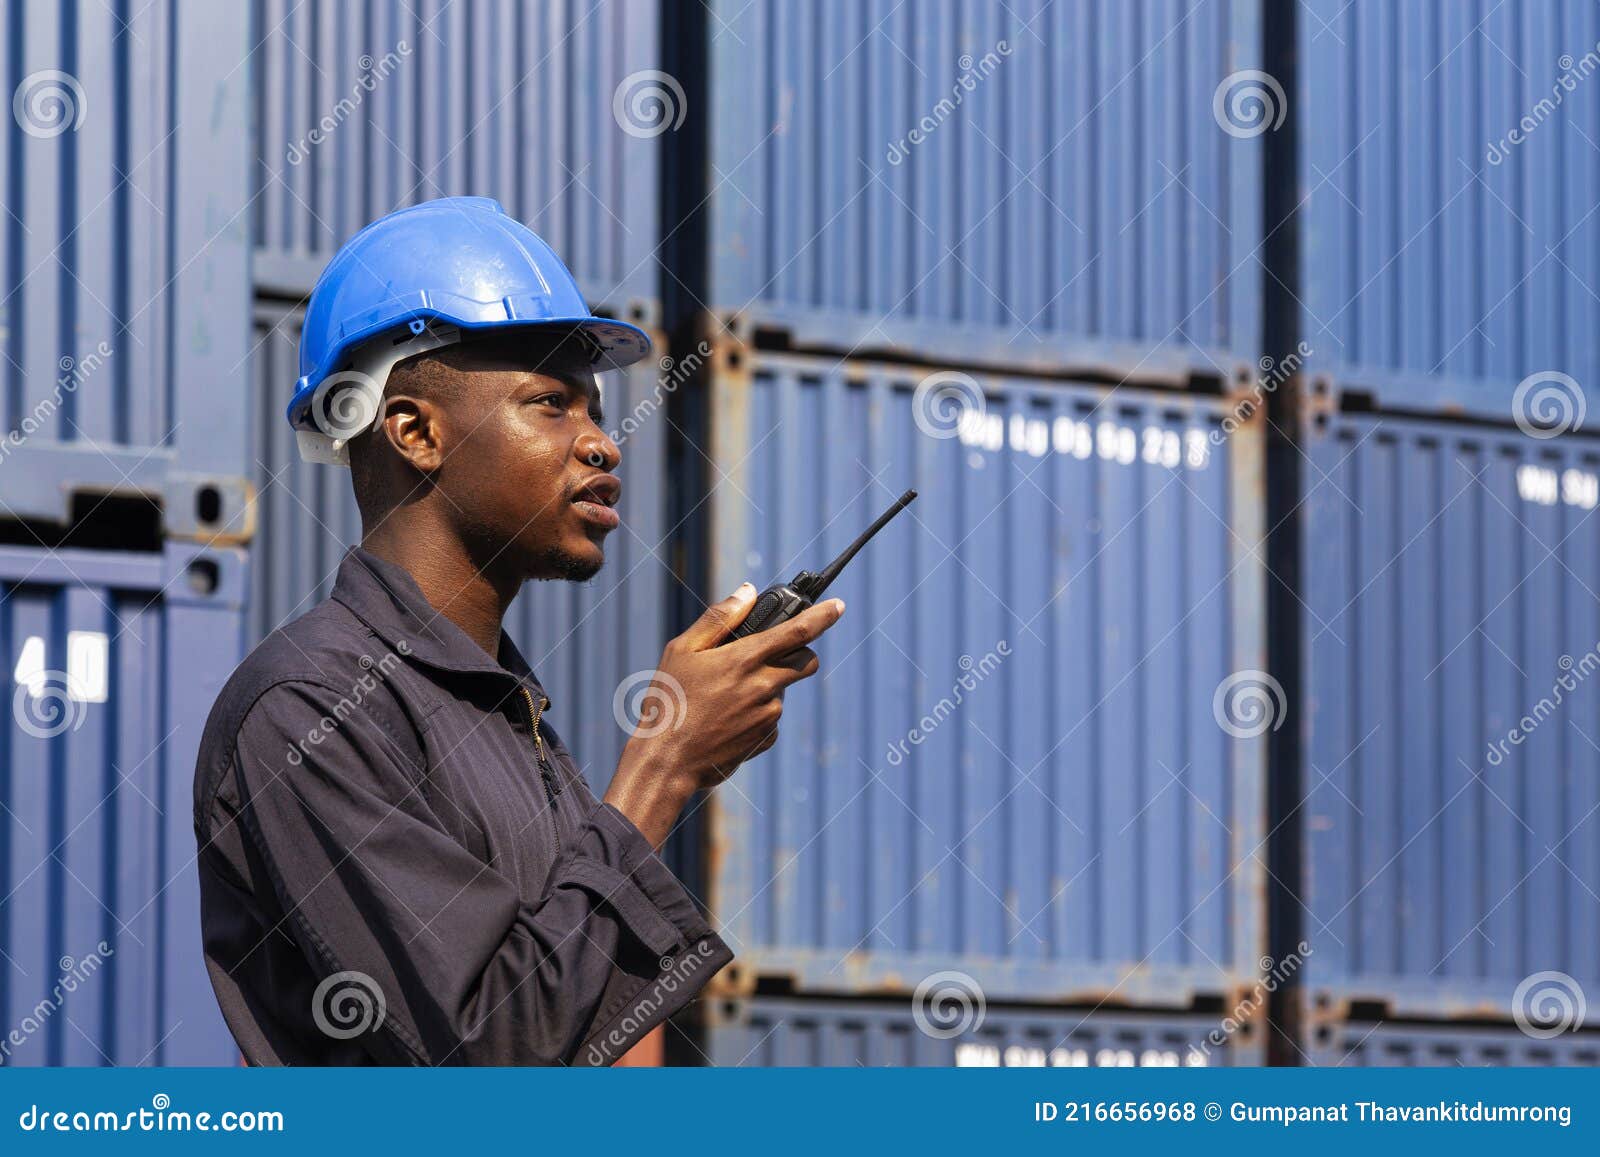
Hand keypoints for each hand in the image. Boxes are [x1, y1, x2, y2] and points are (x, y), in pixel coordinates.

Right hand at [603, 583, 844, 846]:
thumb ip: (719, 618)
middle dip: (799, 654)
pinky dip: (757, 713)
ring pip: (783, 690)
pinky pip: (771, 718)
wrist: (667, 760)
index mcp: (744, 659)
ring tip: (724, 697)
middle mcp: (763, 686)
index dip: (823, 616)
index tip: (839, 606)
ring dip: (766, 686)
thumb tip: (748, 592)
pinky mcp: (766, 738)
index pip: (797, 631)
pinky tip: (726, 719)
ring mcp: (768, 715)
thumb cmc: (669, 700)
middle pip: (805, 662)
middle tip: (769, 655)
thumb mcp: (683, 650)